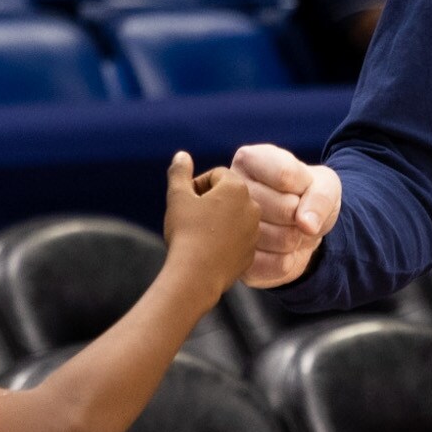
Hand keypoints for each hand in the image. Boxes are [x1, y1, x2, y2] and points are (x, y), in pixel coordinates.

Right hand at [162, 151, 259, 297]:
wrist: (196, 276)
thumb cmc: (186, 232)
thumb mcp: (177, 197)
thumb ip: (179, 172)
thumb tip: (182, 155)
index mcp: (237, 187)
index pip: (216, 176)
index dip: (196, 186)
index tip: (186, 202)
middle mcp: (252, 207)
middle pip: (227, 196)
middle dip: (210, 203)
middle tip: (192, 218)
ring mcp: (254, 232)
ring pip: (233, 218)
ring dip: (218, 221)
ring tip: (199, 235)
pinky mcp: (251, 253)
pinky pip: (236, 239)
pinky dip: (224, 241)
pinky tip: (207, 250)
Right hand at [230, 144, 340, 288]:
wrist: (299, 226)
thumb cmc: (307, 195)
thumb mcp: (325, 185)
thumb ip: (321, 197)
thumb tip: (306, 225)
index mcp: (248, 160)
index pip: (285, 175)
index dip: (306, 187)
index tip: (301, 188)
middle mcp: (231, 192)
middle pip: (283, 209)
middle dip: (300, 215)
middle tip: (294, 214)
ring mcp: (229, 230)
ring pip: (280, 239)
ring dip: (295, 238)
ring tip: (286, 229)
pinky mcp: (238, 262)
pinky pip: (275, 265)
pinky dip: (288, 260)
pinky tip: (279, 249)